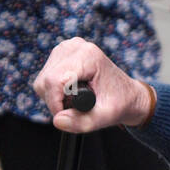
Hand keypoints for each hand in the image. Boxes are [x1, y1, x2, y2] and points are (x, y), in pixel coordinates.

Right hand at [33, 36, 152, 131]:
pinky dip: (54, 91)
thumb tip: (58, 121)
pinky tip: (71, 91)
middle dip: (55, 101)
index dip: (56, 103)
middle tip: (75, 108)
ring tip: (77, 100)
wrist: (127, 94)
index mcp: (88, 55)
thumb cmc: (120, 102)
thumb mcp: (106, 116)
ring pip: (43, 81)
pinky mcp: (61, 54)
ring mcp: (66, 48)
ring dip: (54, 97)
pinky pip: (45, 78)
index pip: (54, 80)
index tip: (68, 114)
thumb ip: (82, 122)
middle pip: (45, 81)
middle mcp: (75, 47)